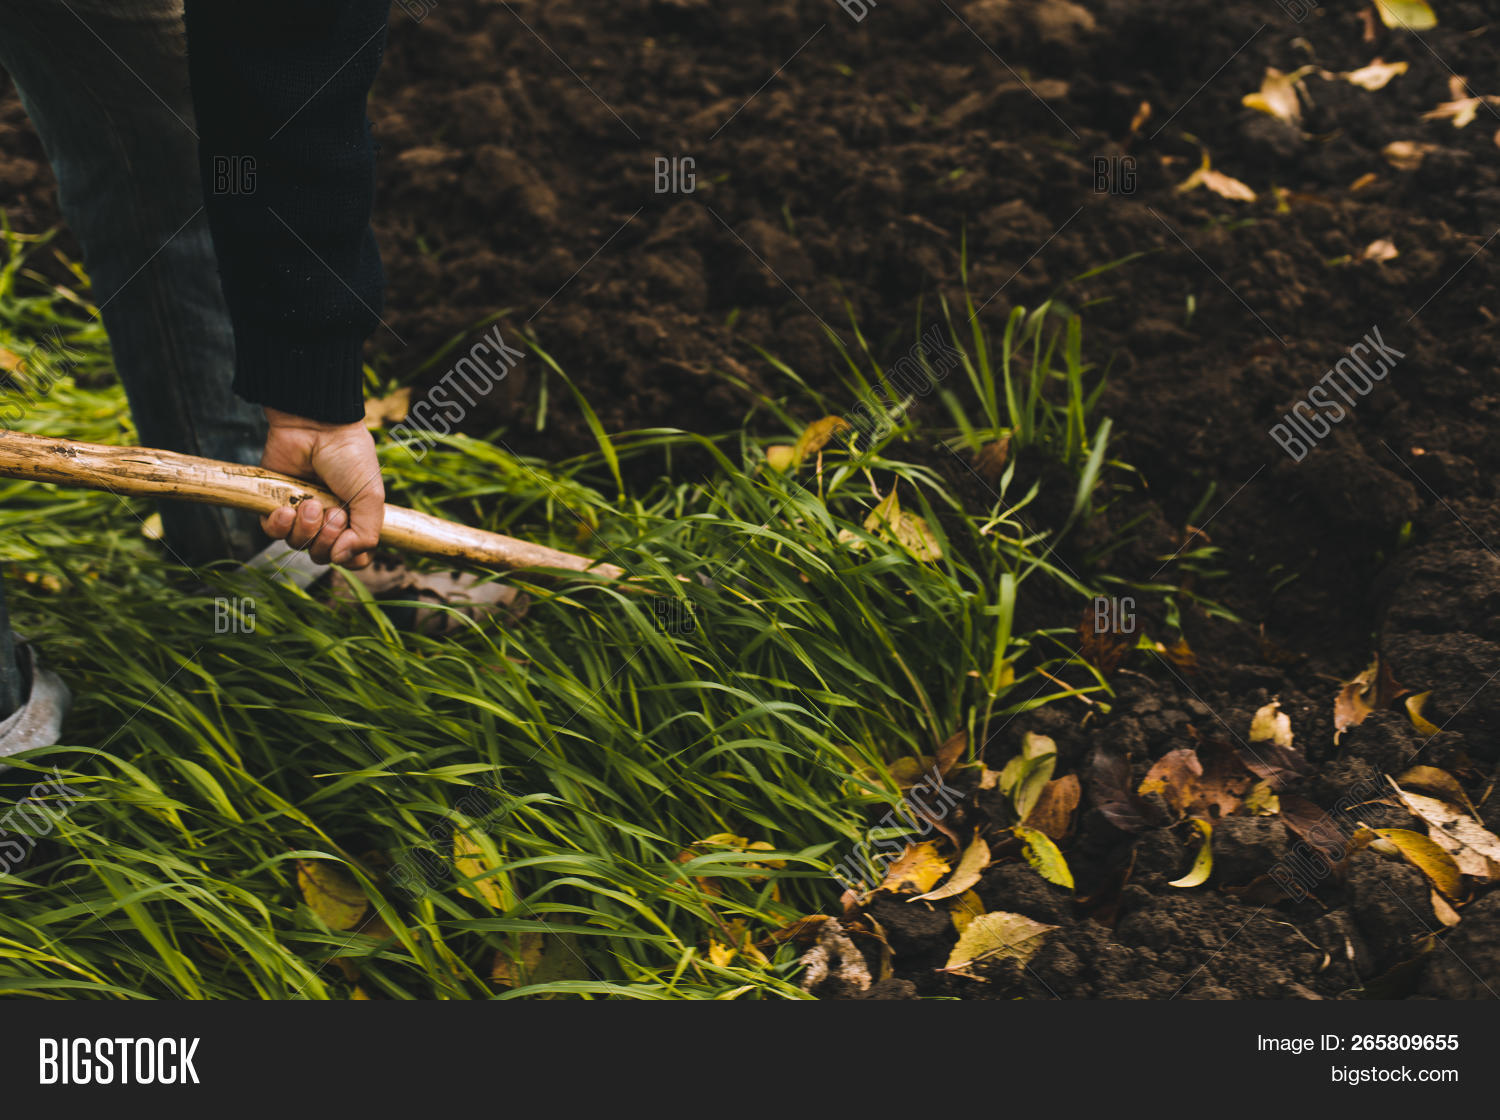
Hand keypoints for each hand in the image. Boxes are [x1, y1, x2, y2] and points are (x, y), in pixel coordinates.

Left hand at [259, 407, 384, 568]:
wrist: (316, 427)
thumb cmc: (349, 458)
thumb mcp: (371, 498)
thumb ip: (366, 535)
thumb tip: (341, 559)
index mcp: (355, 519)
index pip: (353, 556)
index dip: (350, 557)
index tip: (349, 539)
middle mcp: (328, 520)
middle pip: (323, 555)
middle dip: (327, 539)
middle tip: (332, 512)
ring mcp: (301, 513)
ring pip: (298, 545)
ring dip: (305, 528)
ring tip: (310, 503)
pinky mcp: (274, 504)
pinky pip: (272, 533)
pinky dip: (279, 525)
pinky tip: (286, 509)